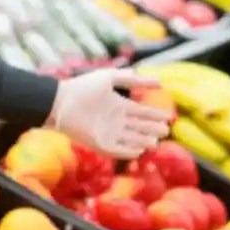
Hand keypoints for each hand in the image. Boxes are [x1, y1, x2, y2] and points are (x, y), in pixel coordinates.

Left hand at [47, 68, 171, 159]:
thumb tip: (159, 81)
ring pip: (131, 139)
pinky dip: (127, 151)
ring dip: (143, 141)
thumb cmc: (82, 87)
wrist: (60, 101)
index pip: (142, 113)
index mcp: (118, 106)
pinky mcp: (99, 144)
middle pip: (139, 127)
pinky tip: (139, 151)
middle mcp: (116, 121)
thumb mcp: (109, 78)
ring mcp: (108, 133)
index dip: (155, 115)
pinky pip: (117, 150)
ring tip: (154, 141)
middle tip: (165, 131)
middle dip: (152, 129)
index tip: (169, 117)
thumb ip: (132, 79)